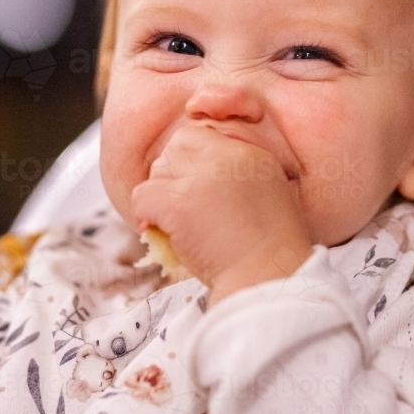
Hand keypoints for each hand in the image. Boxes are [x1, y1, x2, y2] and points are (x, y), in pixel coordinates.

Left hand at [130, 125, 313, 303]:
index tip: (192, 183)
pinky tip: (155, 228)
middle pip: (177, 147)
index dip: (190, 158)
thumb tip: (202, 168)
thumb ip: (240, 172)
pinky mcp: (177, 204)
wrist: (267, 279)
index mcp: (250, 153)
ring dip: (159, 195)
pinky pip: (142, 195)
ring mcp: (200, 179)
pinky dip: (143, 213)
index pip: (201, 134)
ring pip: (157, 171)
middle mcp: (226, 157)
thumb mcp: (270, 194)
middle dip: (172, 174)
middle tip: (180, 204)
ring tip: (172, 221)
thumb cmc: (271, 251)